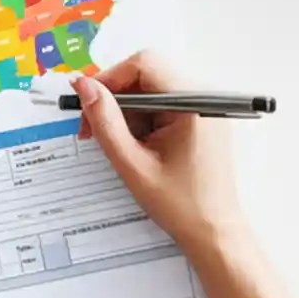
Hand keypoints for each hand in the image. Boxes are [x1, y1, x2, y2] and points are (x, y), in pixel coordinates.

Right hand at [73, 51, 249, 259]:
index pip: (144, 65)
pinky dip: (140, 120)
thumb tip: (84, 86)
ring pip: (150, 90)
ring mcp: (203, 108)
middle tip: (90, 129)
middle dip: (113, 98)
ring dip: (125, 112)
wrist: (214, 232)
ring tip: (115, 145)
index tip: (86, 103)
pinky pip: (161, 105)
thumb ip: (105, 122)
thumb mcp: (132, 164)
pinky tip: (133, 146)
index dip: (109, 78)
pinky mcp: (200, 119)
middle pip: (146, 75)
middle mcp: (203, 98)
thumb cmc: (179, 205)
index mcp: (193, 104)